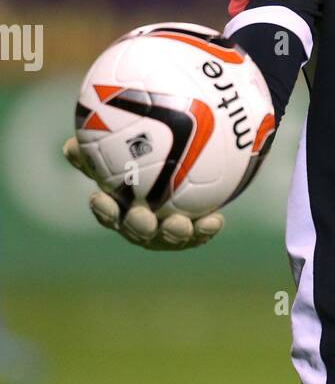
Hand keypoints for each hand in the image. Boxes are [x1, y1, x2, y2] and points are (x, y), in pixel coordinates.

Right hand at [63, 137, 223, 249]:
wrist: (185, 169)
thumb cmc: (145, 160)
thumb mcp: (124, 152)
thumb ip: (100, 151)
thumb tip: (68, 147)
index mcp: (121, 210)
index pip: (107, 213)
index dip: (103, 209)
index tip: (100, 198)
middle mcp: (141, 226)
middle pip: (137, 231)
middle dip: (138, 227)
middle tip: (142, 218)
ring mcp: (167, 233)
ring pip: (169, 237)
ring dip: (174, 232)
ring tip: (180, 224)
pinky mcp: (193, 234)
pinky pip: (200, 234)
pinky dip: (206, 229)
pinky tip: (216, 220)